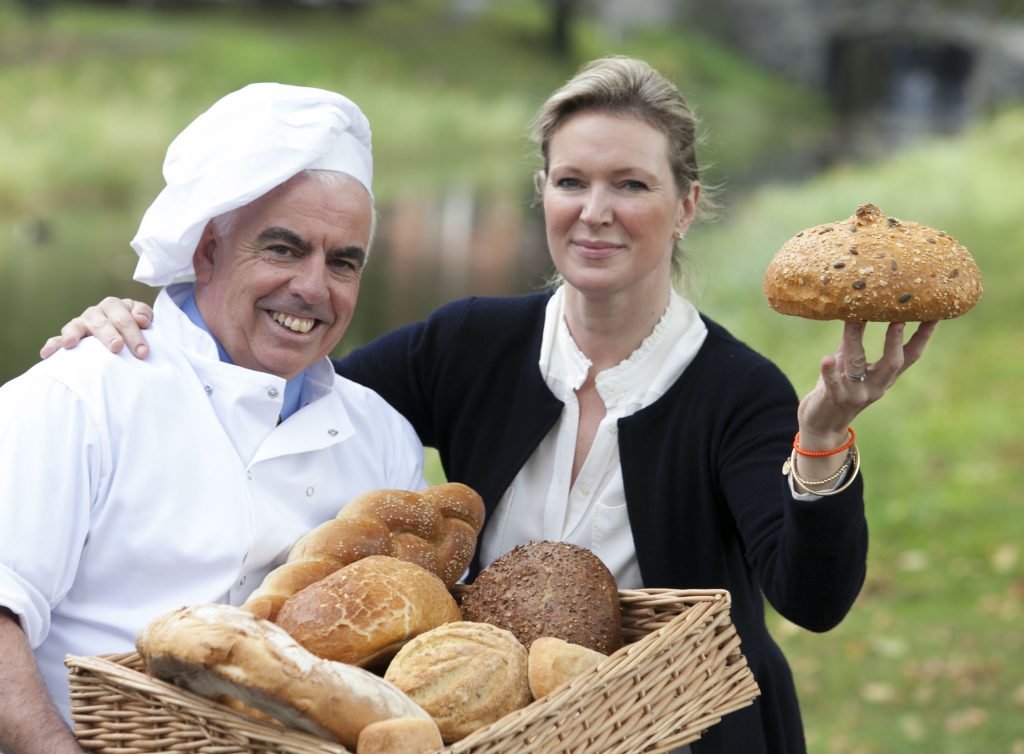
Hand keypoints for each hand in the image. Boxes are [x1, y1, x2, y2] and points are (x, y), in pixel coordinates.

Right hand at [39, 297, 152, 359]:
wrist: (121, 334)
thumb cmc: (133, 327)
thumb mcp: (142, 318)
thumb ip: (143, 314)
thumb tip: (141, 320)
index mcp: (113, 306)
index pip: (123, 317)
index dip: (134, 333)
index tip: (142, 352)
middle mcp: (95, 312)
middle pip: (101, 322)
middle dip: (109, 335)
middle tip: (116, 347)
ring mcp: (80, 324)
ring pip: (77, 326)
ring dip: (74, 335)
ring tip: (70, 344)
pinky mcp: (68, 336)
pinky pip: (57, 339)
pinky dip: (52, 345)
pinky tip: (47, 354)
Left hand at [797, 320, 937, 447]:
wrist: (822, 427)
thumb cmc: (837, 389)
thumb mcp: (850, 365)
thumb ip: (854, 342)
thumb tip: (858, 309)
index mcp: (885, 377)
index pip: (911, 356)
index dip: (923, 336)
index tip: (934, 314)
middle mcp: (876, 386)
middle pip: (893, 363)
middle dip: (896, 341)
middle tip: (898, 318)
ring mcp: (856, 394)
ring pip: (858, 366)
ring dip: (855, 341)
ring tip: (854, 319)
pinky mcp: (835, 399)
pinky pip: (833, 383)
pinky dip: (829, 371)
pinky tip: (826, 358)